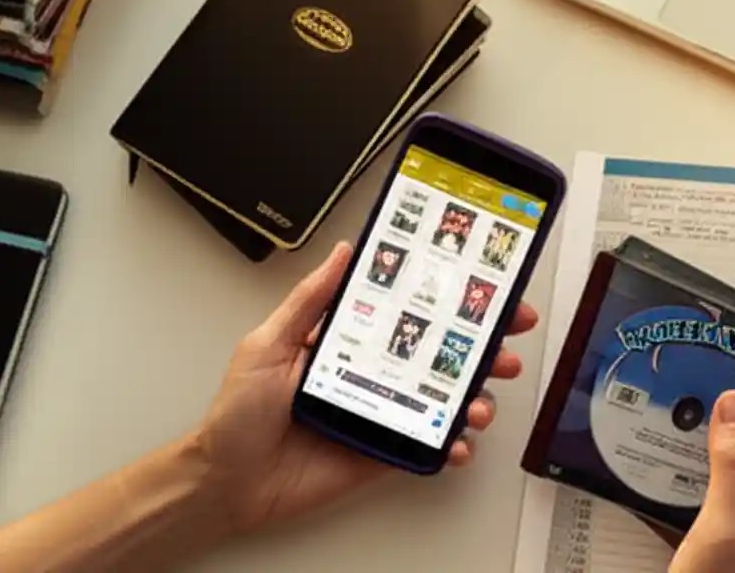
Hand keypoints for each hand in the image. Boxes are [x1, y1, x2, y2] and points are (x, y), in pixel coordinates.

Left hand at [194, 241, 538, 532]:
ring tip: (480, 402)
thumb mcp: (267, 343)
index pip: (407, 313)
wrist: (227, 481)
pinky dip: (452, 445)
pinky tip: (458, 442)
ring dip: (475, 398)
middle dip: (483, 348)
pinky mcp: (384, 453)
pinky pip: (428, 446)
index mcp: (348, 340)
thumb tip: (341, 253)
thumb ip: (308, 300)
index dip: (447, 302)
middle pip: (439, 355)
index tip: (482, 290)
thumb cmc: (237, 413)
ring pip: (443, 400)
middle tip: (508, 343)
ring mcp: (381, 414)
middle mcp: (371, 374)